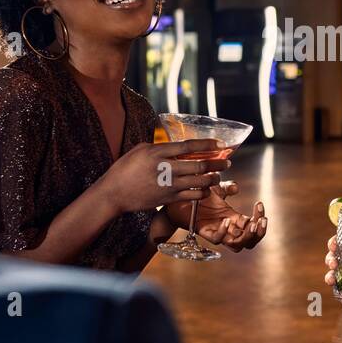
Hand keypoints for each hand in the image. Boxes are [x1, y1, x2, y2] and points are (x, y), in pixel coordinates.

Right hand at [94, 140, 229, 215]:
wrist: (114, 193)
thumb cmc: (124, 169)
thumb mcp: (140, 150)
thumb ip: (159, 147)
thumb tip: (175, 145)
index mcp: (158, 152)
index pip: (189, 146)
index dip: (207, 144)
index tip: (220, 144)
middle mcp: (166, 168)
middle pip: (200, 164)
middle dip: (217, 163)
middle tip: (227, 162)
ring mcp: (168, 185)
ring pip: (200, 181)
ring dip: (214, 178)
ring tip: (219, 176)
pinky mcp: (169, 198)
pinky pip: (193, 196)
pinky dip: (204, 192)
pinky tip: (207, 189)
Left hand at [169, 182, 266, 252]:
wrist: (178, 197)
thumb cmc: (197, 195)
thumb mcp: (215, 188)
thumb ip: (227, 187)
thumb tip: (236, 188)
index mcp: (233, 218)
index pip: (252, 225)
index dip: (259, 218)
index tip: (259, 204)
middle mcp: (227, 228)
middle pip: (249, 241)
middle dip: (259, 233)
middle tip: (261, 221)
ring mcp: (216, 231)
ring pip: (237, 246)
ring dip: (247, 237)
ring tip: (250, 224)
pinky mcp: (204, 232)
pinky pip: (217, 239)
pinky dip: (223, 232)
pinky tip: (226, 220)